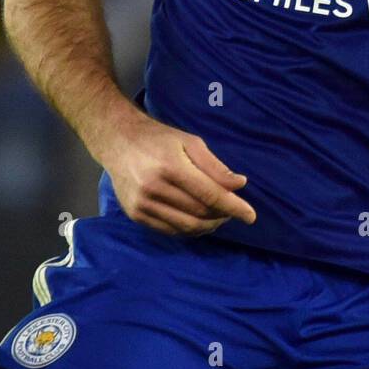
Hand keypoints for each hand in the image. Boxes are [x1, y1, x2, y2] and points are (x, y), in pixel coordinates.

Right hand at [99, 112, 256, 235]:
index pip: (210, 195)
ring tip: (218, 216)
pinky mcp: (135, 215)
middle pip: (200, 213)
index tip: (251, 216)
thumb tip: (239, 185)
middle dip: (222, 216)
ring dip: (208, 226)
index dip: (234, 207)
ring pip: (186, 227)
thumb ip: (215, 166)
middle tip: (233, 211)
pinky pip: (170, 230)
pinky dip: (189, 229)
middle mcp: (154, 189)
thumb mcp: (190, 142)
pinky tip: (198, 220)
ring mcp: (142, 205)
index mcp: (171, 167)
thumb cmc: (158, 138)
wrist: (117, 141)